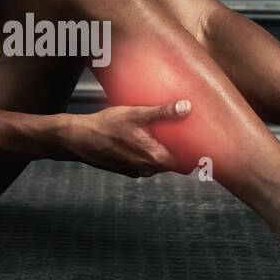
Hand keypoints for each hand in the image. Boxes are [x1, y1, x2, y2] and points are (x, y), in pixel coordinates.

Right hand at [64, 100, 191, 177]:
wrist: (78, 139)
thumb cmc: (106, 126)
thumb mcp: (136, 114)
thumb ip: (163, 112)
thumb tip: (186, 107)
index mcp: (154, 158)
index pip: (185, 166)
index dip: (195, 158)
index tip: (201, 147)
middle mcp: (146, 169)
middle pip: (172, 165)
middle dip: (179, 153)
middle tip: (185, 136)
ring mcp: (134, 171)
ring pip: (157, 165)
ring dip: (162, 154)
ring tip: (165, 136)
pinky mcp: (125, 169)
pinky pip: (143, 164)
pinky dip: (147, 155)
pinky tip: (143, 140)